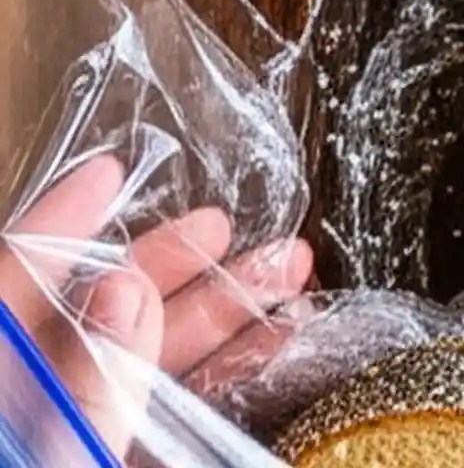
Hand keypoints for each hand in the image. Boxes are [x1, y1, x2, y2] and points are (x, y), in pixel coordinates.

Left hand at [0, 156, 313, 458]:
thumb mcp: (51, 451)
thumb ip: (86, 379)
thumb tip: (122, 290)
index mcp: (5, 378)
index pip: (21, 276)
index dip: (66, 220)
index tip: (111, 173)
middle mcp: (42, 394)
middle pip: (99, 310)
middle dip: (170, 261)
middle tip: (224, 227)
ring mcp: (83, 425)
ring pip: (151, 358)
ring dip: (222, 314)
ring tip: (287, 271)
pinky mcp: (124, 455)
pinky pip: (176, 409)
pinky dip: (226, 376)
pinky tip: (276, 344)